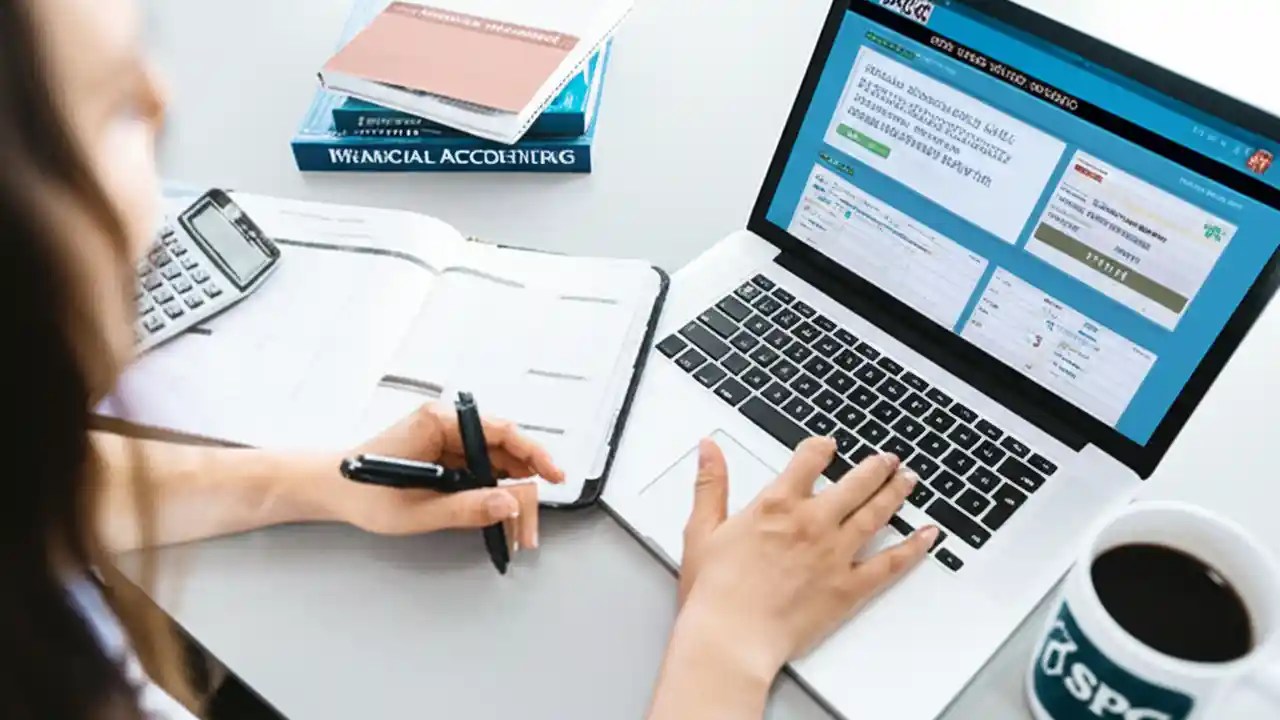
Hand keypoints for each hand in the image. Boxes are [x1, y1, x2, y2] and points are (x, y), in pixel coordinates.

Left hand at [316, 403, 563, 550]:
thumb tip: (509, 503)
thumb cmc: (362, 491)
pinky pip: (481, 469)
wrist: (331, 489)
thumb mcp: (415, 509)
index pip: (501, 431)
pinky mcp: (445, 454)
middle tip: (532, 522)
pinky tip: (499, 513)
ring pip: (496, 462)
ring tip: (518, 527)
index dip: (534, 453)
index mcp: (438, 422)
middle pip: (504, 448)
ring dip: (511, 492)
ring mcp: (447, 439)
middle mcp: (446, 424)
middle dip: (524, 484)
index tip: (554, 474)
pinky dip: (494, 492)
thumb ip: (465, 507)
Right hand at [675, 436, 937, 676]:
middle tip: (887, 459)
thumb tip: (709, 448)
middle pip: (854, 483)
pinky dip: (913, 547)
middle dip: (874, 467)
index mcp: (777, 505)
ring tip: (908, 480)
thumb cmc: (714, 592)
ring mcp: (835, 554)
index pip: (809, 460)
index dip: (822, 448)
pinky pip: (891, 563)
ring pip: (876, 513)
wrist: (732, 637)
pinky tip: (927, 535)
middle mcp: (812, 523)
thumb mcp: (702, 529)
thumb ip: (710, 484)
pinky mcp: (849, 587)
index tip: (829, 445)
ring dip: (896, 492)